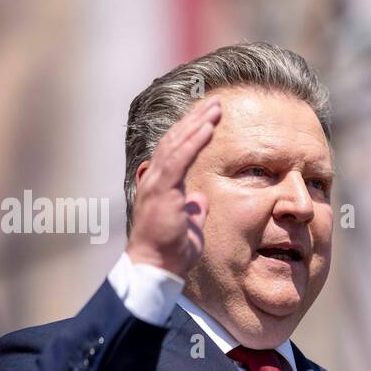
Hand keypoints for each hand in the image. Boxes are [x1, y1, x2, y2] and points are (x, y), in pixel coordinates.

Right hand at [125, 96, 220, 277]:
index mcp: (161, 186)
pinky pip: (179, 158)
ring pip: (176, 143)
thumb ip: (194, 211)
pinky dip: (194, 141)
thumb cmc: (171, 253)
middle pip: (175, 140)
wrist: (156, 267)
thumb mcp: (190, 228)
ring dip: (197, 123)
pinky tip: (208, 127)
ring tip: (216, 108)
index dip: (191, 133)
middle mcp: (154, 179)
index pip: (176, 152)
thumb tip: (200, 200)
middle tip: (216, 104)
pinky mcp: (161, 189)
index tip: (208, 119)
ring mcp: (156, 183)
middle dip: (196, 120)